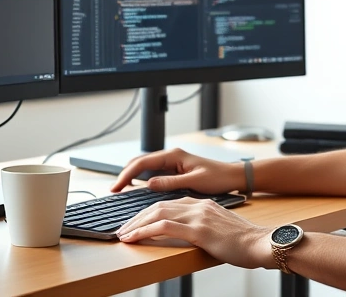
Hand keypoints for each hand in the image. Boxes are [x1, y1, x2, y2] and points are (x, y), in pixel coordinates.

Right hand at [111, 148, 243, 194]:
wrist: (232, 176)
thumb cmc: (217, 177)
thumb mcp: (194, 182)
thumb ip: (171, 182)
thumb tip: (148, 184)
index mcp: (174, 155)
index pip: (142, 163)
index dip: (127, 175)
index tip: (117, 187)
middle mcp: (170, 156)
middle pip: (139, 162)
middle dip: (125, 174)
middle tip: (113, 190)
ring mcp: (171, 162)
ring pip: (144, 166)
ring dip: (131, 176)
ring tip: (120, 189)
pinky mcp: (174, 169)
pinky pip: (152, 172)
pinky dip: (141, 179)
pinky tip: (136, 188)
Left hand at [115, 197, 272, 268]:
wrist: (261, 243)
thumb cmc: (245, 242)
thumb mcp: (222, 229)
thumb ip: (206, 226)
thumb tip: (193, 235)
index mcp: (203, 204)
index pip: (168, 203)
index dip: (148, 212)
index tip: (136, 222)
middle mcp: (198, 205)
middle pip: (158, 206)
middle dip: (137, 218)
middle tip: (123, 229)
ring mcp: (198, 216)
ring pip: (157, 214)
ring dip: (136, 225)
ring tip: (123, 235)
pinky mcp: (198, 230)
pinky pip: (163, 227)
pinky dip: (144, 231)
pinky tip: (134, 238)